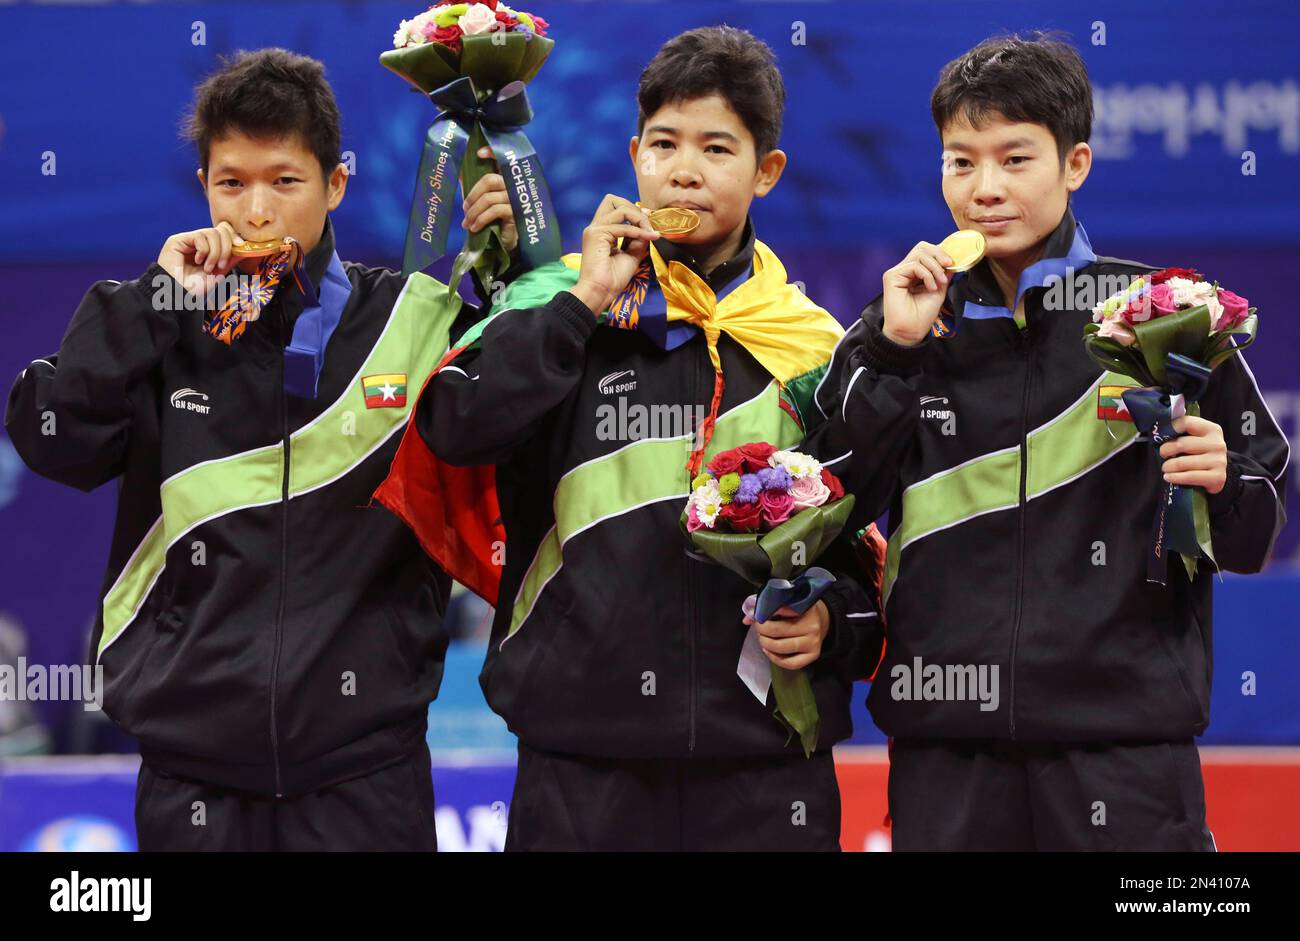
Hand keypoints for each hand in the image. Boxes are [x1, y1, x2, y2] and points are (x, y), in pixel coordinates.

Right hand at [157, 221, 243, 297]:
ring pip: (212, 233)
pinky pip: (200, 236)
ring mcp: (188, 240)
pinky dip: (204, 250)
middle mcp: (198, 243)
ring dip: (215, 253)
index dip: (233, 237)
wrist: (178, 295)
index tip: (242, 246)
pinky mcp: (178, 240)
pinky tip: (197, 261)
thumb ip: (228, 259)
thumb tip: (243, 247)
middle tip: (221, 265)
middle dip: (226, 248)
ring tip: (208, 268)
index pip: (224, 233)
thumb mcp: (218, 273)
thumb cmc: (195, 288)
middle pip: (220, 230)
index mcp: (208, 249)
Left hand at [462, 147, 517, 253]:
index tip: (478, 154)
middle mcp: (513, 185)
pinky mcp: (516, 213)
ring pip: (489, 199)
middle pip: (489, 180)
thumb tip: (458, 173)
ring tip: (466, 223)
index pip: (502, 159)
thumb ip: (475, 187)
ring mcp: (516, 198)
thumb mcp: (483, 201)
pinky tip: (474, 228)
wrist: (507, 240)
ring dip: (473, 212)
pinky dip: (480, 220)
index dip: (492, 153)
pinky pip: (494, 211)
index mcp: (506, 178)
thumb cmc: (495, 218)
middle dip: (472, 195)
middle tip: (464, 209)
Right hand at [570, 194, 657, 315]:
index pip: (615, 208)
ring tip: (650, 233)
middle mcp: (596, 227)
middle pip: (613, 200)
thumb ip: (638, 238)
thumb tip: (648, 225)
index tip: (648, 219)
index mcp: (602, 232)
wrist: (600, 292)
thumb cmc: (613, 278)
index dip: (633, 210)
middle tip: (648, 224)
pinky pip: (624, 227)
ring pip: (621, 209)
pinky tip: (649, 237)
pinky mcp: (596, 234)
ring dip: (640, 220)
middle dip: (634, 209)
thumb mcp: (632, 254)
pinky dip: (639, 231)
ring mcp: (594, 229)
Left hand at [743, 601, 830, 670]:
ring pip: (782, 647)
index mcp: (806, 607)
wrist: (822, 620)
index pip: (779, 610)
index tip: (757, 615)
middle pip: (777, 630)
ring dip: (766, 644)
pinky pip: (791, 663)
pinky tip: (769, 651)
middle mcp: (811, 625)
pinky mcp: (813, 655)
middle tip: (758, 628)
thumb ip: (767, 606)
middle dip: (762, 630)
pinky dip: (775, 659)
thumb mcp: (788, 602)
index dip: (763, 613)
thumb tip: (747, 619)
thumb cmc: (800, 610)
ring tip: (763, 639)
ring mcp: (813, 642)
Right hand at [881, 241, 952, 345]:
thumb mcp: (939, 291)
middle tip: (949, 265)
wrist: (910, 332)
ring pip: (919, 254)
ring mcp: (898, 273)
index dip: (940, 253)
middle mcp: (905, 270)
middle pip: (922, 247)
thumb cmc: (921, 316)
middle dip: (938, 253)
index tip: (953, 263)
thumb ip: (944, 275)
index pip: (927, 252)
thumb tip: (952, 262)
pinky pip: (914, 265)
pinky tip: (930, 287)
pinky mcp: (891, 276)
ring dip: (934, 267)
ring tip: (939, 283)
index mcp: (915, 273)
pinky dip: (927, 274)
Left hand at [1160, 414, 1227, 493]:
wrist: (1214, 474)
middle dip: (1165, 450)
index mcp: (1212, 429)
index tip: (1161, 435)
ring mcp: (1219, 461)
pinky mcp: (1218, 477)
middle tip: (1163, 454)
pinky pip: (1189, 477)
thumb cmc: (1198, 454)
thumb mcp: (1192, 438)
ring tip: (1166, 468)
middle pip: (1181, 444)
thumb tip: (1160, 427)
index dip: (1169, 429)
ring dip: (1168, 466)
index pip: (1185, 423)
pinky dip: (1174, 477)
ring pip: (1182, 462)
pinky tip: (1168, 477)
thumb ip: (1180, 432)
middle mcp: (1217, 444)